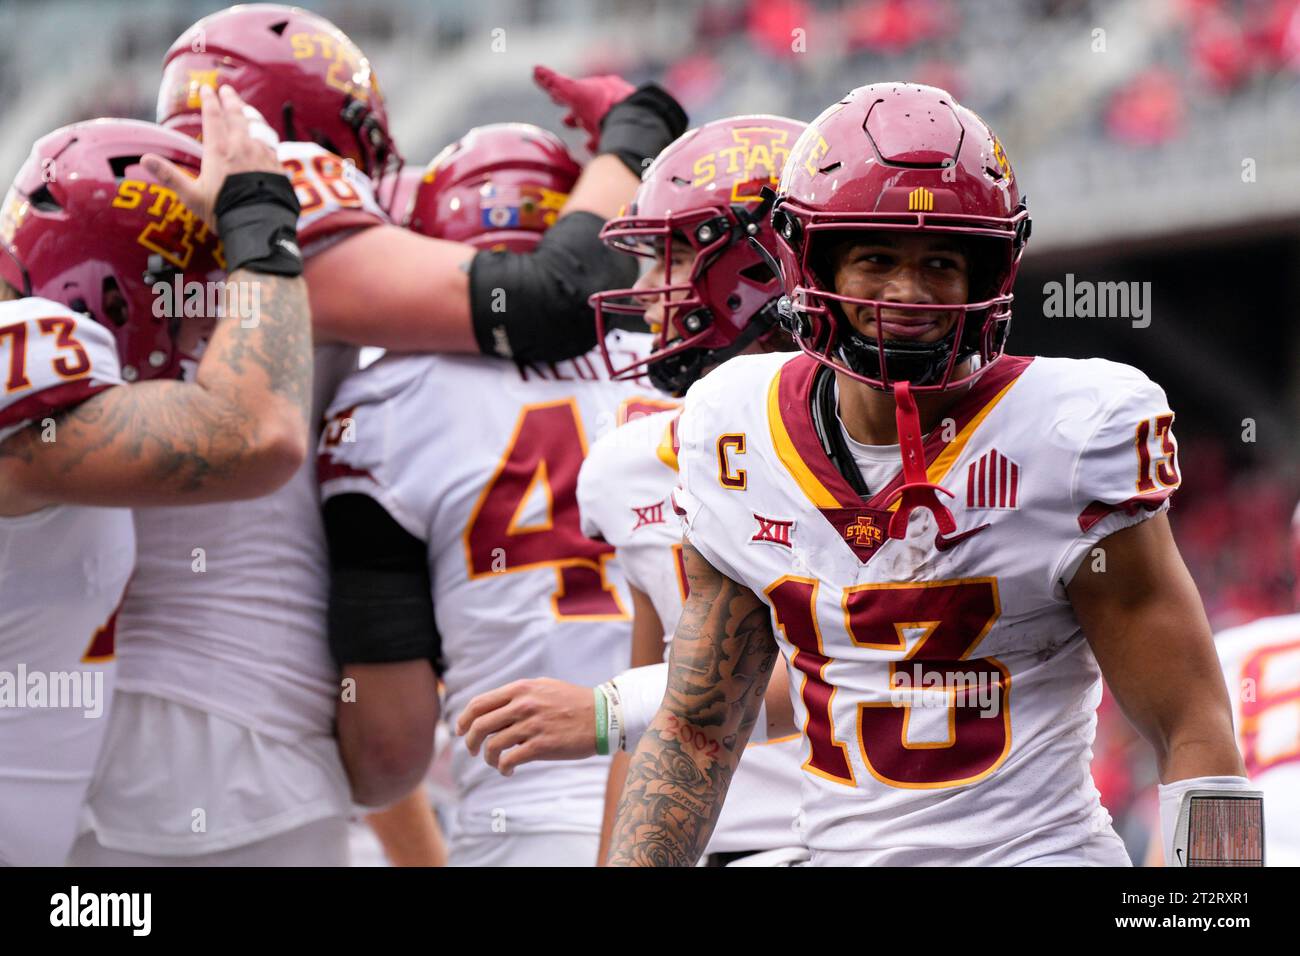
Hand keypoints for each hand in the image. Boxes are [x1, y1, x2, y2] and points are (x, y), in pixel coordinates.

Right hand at [143, 84, 281, 227]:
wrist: (260, 226)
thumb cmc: (223, 212)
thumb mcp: (191, 196)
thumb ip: (168, 175)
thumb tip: (144, 159)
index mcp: (219, 150)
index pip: (213, 116)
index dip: (209, 101)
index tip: (206, 89)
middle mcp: (242, 147)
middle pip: (237, 116)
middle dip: (231, 100)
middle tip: (227, 90)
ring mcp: (262, 155)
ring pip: (257, 127)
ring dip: (250, 115)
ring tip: (247, 108)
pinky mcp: (276, 167)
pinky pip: (271, 145)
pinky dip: (265, 136)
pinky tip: (264, 138)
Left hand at [456, 678, 596, 775]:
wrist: (602, 716)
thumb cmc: (572, 703)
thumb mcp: (543, 688)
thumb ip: (518, 694)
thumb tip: (493, 708)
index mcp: (521, 689)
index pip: (479, 704)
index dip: (464, 719)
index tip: (460, 730)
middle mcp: (523, 705)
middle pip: (480, 725)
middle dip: (470, 741)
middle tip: (472, 750)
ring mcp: (531, 725)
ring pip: (492, 745)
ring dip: (488, 758)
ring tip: (495, 763)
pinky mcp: (541, 745)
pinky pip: (509, 760)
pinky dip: (503, 769)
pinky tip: (508, 771)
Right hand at [533, 65, 634, 152]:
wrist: (634, 122)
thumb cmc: (602, 104)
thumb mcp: (573, 92)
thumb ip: (553, 82)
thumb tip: (535, 69)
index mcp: (598, 88)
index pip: (577, 90)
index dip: (563, 95)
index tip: (553, 98)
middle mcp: (611, 103)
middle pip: (590, 109)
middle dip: (576, 115)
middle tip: (567, 121)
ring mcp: (620, 120)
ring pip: (603, 126)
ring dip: (591, 132)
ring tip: (585, 142)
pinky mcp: (627, 138)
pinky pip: (614, 142)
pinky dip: (605, 147)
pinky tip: (601, 153)